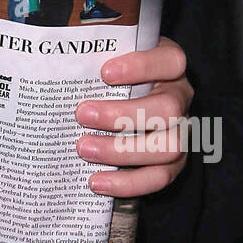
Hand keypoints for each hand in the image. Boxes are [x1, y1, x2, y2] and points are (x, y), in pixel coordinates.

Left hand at [74, 36, 191, 196]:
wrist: (130, 104)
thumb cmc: (116, 77)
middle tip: (81, 115)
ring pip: (168, 147)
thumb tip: (60, 65)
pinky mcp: (174, 163)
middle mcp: (181, 99)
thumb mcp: (113, 59)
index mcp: (170, 67)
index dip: (142, 67)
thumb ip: (98, 59)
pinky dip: (126, 183)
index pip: (171, 61)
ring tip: (83, 149)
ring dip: (121, 151)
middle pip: (169, 109)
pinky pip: (159, 177)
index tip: (104, 73)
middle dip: (122, 115)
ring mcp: (182, 132)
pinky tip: (96, 181)